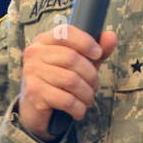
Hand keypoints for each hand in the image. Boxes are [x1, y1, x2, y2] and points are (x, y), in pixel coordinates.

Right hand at [18, 26, 117, 142]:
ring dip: (86, 93)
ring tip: (87, 99)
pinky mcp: (34, 93)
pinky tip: (79, 110)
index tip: (98, 54)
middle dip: (90, 75)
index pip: (66, 32)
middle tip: (94, 85)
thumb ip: (96, 50)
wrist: (36, 108)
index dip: (86, 42)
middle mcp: (34, 53)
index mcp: (44, 40)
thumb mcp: (80, 63)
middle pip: (72, 58)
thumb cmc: (59, 81)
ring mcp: (32, 73)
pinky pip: (66, 99)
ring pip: (71, 80)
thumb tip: (111, 36)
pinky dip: (78, 107)